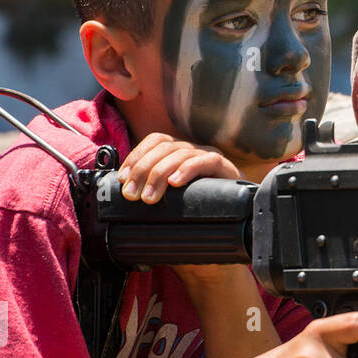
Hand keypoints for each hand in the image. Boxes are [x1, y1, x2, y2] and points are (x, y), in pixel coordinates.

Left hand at [117, 132, 241, 202]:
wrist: (235, 217)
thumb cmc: (199, 206)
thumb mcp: (171, 195)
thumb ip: (154, 188)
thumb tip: (127, 190)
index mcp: (180, 151)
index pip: (156, 140)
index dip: (136, 155)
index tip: (122, 177)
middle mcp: (194, 149)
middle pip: (164, 147)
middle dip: (143, 170)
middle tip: (132, 195)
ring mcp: (209, 156)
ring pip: (180, 154)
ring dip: (159, 175)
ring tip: (149, 197)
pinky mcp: (224, 167)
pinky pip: (205, 161)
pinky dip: (187, 170)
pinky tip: (175, 183)